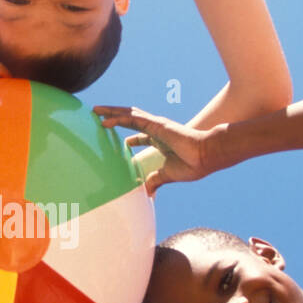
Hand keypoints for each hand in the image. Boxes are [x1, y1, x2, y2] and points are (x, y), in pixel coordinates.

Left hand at [94, 106, 219, 190]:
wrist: (206, 156)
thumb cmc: (193, 164)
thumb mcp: (168, 175)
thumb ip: (155, 181)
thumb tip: (146, 193)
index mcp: (161, 140)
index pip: (143, 135)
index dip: (132, 137)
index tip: (125, 142)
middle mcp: (157, 130)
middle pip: (131, 120)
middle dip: (116, 117)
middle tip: (100, 116)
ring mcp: (155, 125)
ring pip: (128, 115)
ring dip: (111, 112)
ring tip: (96, 110)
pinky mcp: (154, 124)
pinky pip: (131, 120)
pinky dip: (116, 119)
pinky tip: (104, 121)